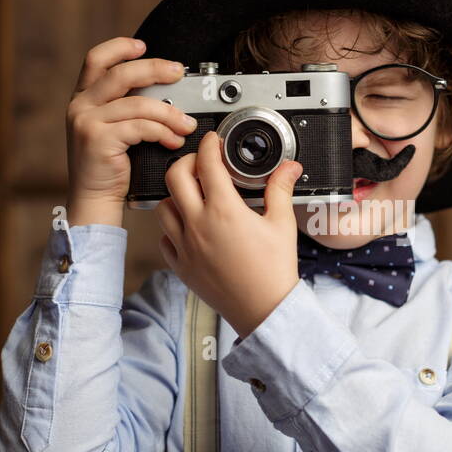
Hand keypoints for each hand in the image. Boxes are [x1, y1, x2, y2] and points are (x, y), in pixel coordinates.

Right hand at [64, 37, 197, 227]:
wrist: (94, 200)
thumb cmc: (109, 168)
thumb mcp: (112, 129)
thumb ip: (126, 107)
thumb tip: (163, 90)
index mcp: (82, 98)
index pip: (96, 59)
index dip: (120, 47)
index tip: (143, 46)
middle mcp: (80, 105)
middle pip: (122, 73)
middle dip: (155, 69)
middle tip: (178, 73)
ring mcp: (86, 121)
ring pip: (138, 103)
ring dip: (170, 113)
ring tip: (186, 124)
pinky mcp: (98, 139)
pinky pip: (140, 127)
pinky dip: (163, 132)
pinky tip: (174, 140)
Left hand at [155, 130, 303, 338]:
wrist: (264, 310)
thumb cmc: (274, 271)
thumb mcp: (281, 224)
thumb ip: (280, 190)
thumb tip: (288, 168)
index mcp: (223, 210)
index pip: (207, 163)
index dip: (209, 145)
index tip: (212, 142)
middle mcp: (198, 225)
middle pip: (174, 177)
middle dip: (187, 162)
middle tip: (200, 163)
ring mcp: (185, 246)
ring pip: (163, 206)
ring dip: (176, 195)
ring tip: (193, 195)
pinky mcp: (181, 266)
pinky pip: (165, 238)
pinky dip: (173, 227)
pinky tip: (189, 228)